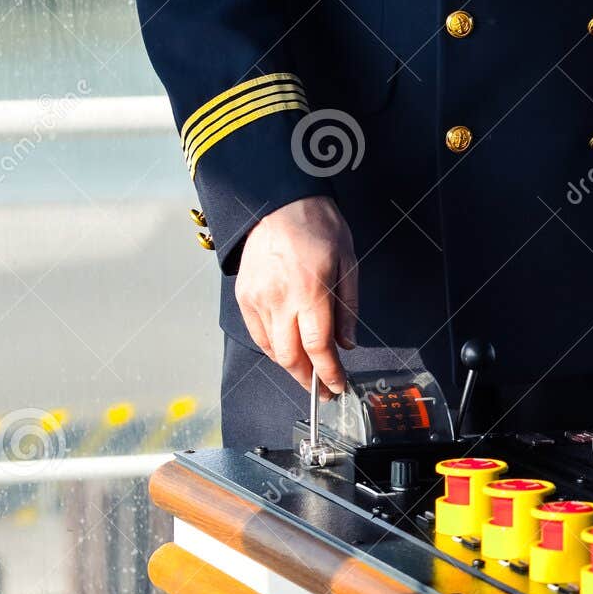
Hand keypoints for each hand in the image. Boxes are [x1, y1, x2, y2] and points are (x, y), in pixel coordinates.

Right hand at [235, 196, 357, 396]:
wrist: (279, 201)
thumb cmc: (319, 226)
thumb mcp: (349, 262)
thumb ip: (348, 308)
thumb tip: (347, 343)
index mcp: (310, 291)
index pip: (318, 347)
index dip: (328, 373)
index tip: (337, 386)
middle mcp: (279, 299)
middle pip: (291, 356)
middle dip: (309, 380)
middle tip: (323, 392)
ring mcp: (257, 298)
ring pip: (272, 349)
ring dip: (291, 367)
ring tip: (308, 376)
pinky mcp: (243, 295)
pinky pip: (257, 333)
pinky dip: (273, 349)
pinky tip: (287, 353)